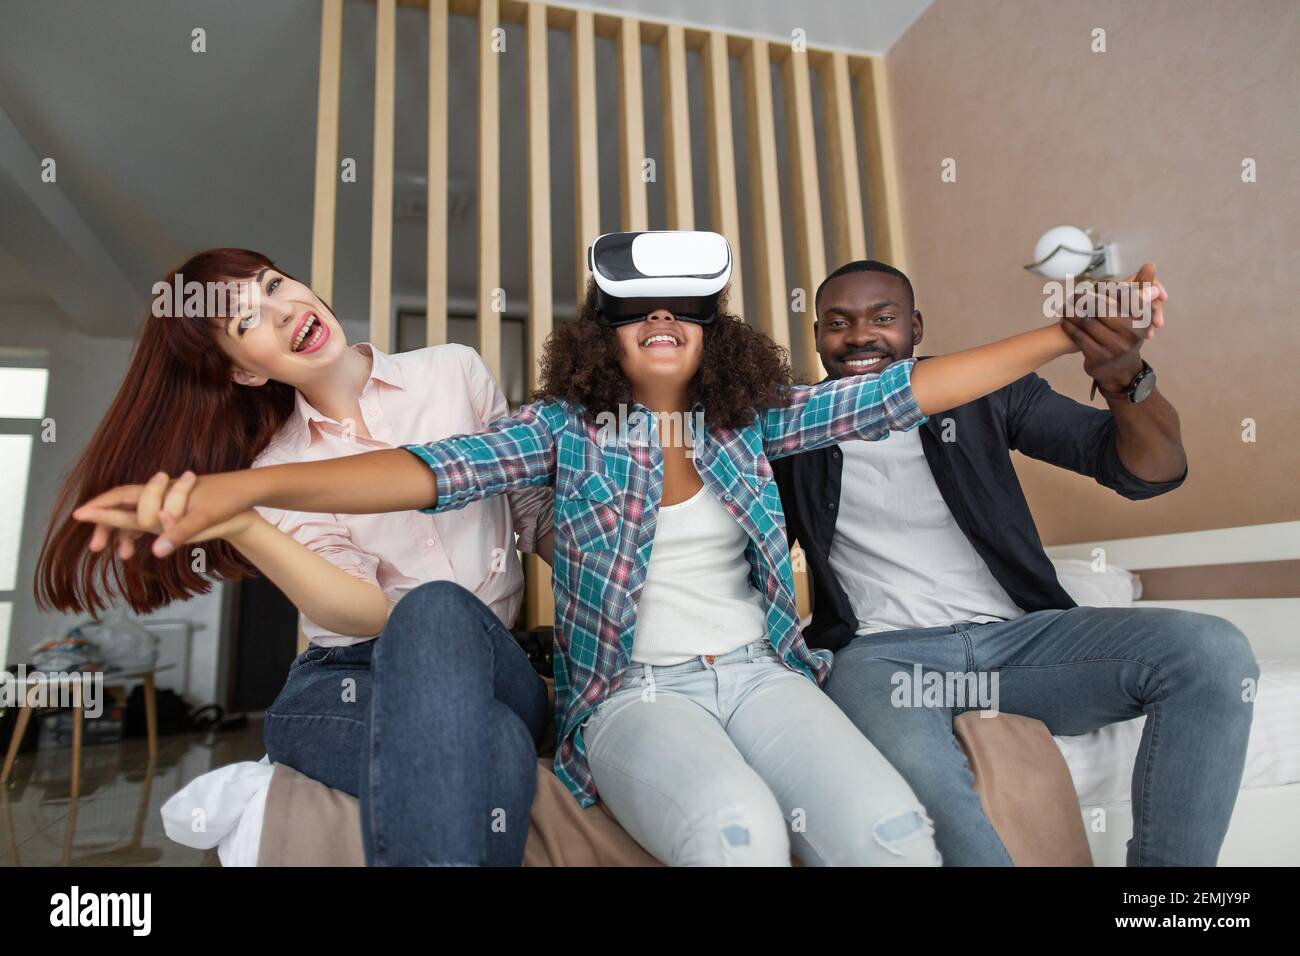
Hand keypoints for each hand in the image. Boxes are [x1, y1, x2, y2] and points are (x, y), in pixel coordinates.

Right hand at [73, 470, 260, 557]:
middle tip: (96, 547)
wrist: (248, 493)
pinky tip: (137, 547)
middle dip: (106, 524)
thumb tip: (156, 551)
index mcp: (161, 492)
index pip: (122, 497)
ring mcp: (167, 500)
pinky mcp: (177, 507)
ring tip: (117, 554)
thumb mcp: (204, 518)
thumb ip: (180, 532)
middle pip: (122, 506)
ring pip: (135, 514)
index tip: (78, 515)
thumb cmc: (227, 501)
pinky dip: (139, 532)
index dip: (100, 506)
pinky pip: (149, 519)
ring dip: (122, 531)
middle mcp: (160, 493)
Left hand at [1060, 262, 1166, 392]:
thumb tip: (1151, 264)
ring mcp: (1114, 347)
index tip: (1096, 285)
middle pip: (1101, 307)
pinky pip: (1079, 337)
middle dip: (1085, 299)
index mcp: (1141, 320)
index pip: (1121, 296)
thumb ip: (1141, 289)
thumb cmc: (1127, 334)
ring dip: (1073, 311)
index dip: (1106, 289)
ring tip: (1064, 304)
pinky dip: (1069, 326)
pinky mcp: (1098, 357)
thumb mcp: (1139, 314)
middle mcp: (1130, 334)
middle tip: (1074, 294)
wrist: (1121, 370)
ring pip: (1087, 321)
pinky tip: (1063, 320)